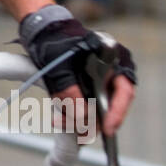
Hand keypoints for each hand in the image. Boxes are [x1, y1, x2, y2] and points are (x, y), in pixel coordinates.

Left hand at [19, 8, 136, 138]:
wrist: (41, 32)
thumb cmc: (54, 42)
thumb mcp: (61, 68)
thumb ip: (71, 93)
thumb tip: (82, 119)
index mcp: (114, 61)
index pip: (124, 91)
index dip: (117, 113)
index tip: (108, 129)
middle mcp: (110, 73)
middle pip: (109, 105)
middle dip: (91, 120)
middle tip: (78, 133)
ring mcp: (98, 82)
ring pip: (94, 109)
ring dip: (77, 119)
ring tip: (58, 121)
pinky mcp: (85, 89)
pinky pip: (82, 107)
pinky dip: (71, 113)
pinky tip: (58, 116)